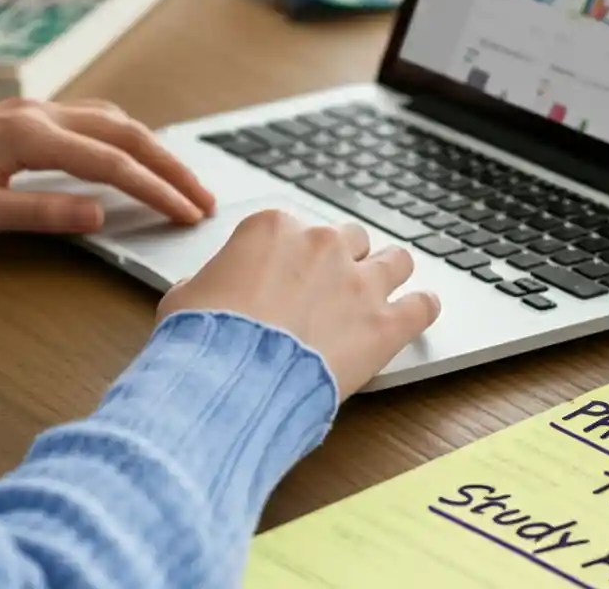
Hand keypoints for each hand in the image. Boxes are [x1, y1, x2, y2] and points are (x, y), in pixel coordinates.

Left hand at [0, 98, 215, 234]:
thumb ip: (44, 212)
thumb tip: (100, 214)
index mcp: (32, 136)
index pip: (114, 164)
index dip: (157, 190)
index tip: (188, 213)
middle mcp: (42, 114)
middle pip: (128, 134)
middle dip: (172, 166)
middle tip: (205, 198)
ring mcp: (38, 109)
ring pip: (116, 120)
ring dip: (155, 149)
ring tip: (183, 180)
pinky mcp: (31, 115)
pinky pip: (95, 118)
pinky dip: (128, 136)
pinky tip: (137, 152)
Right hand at [157, 210, 440, 397]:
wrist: (229, 380)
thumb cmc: (202, 339)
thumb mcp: (184, 297)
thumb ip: (207, 282)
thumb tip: (206, 287)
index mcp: (274, 228)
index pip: (297, 230)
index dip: (294, 258)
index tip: (291, 278)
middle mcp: (322, 244)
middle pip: (349, 240)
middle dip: (343, 263)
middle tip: (332, 293)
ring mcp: (359, 282)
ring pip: (396, 260)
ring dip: (389, 275)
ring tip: (381, 295)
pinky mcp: (385, 323)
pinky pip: (423, 305)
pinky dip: (422, 309)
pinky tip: (419, 313)